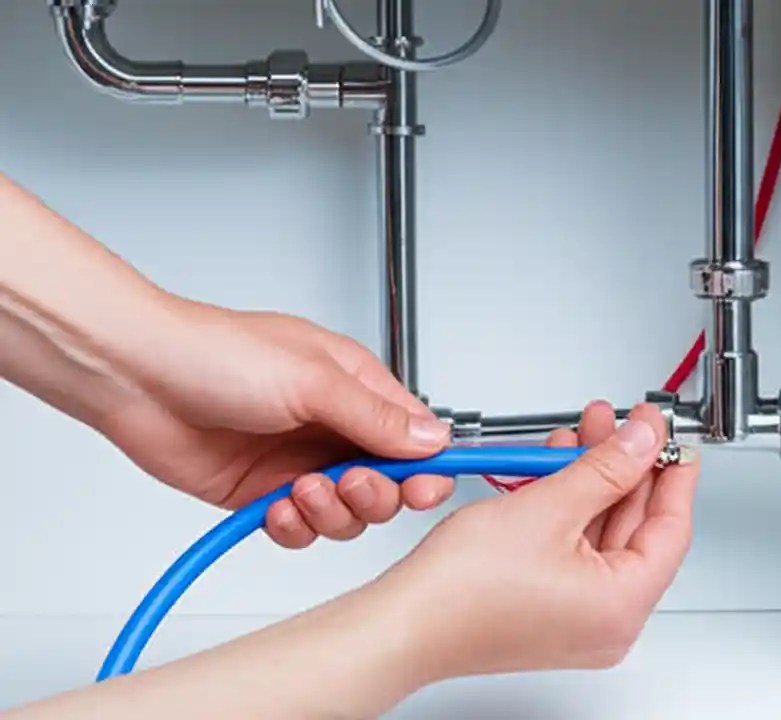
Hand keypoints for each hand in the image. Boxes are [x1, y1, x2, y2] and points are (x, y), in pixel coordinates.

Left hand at [96, 299, 453, 547]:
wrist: (136, 376)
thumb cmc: (215, 353)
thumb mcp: (313, 380)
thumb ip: (376, 417)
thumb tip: (432, 439)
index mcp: (355, 388)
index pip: (415, 436)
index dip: (428, 468)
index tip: (426, 489)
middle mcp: (332, 427)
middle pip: (388, 483)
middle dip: (375, 494)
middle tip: (349, 484)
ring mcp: (298, 461)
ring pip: (346, 513)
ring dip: (330, 512)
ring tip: (300, 491)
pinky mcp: (263, 492)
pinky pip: (299, 527)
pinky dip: (293, 526)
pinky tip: (274, 507)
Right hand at [376, 401, 699, 681]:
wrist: (402, 624)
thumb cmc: (460, 591)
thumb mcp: (549, 505)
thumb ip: (607, 467)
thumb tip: (644, 440)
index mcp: (621, 606)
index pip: (671, 527)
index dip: (672, 471)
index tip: (669, 435)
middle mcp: (608, 622)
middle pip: (637, 528)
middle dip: (625, 467)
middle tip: (624, 424)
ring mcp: (579, 619)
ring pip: (603, 534)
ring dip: (593, 480)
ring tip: (585, 434)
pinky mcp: (551, 610)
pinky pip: (576, 550)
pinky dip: (569, 507)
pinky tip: (558, 468)